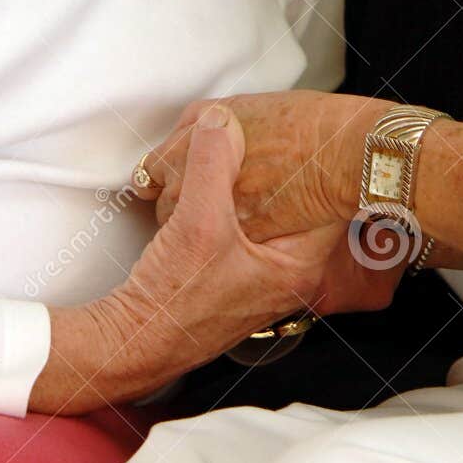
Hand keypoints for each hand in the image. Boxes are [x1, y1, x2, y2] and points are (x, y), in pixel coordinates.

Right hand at [29, 103, 403, 414]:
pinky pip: (245, 218)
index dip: (318, 164)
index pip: (328, 203)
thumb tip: (220, 119)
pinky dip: (233, 195)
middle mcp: (286, 269)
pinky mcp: (232, 266)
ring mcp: (260, 269)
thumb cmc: (172, 303)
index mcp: (296, 264)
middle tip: (279, 130)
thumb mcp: (195, 223)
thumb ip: (211, 165)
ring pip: (270, 208)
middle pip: (299, 201)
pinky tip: (216, 175)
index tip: (312, 134)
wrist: (135, 343)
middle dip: (283, 165)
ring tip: (246, 144)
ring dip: (254, 177)